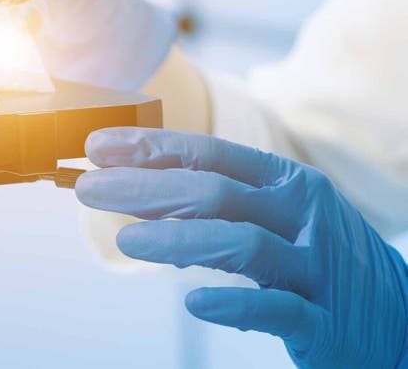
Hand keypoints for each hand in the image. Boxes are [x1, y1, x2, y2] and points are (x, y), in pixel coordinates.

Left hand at [76, 127, 407, 368]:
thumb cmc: (320, 262)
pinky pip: (276, 308)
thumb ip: (217, 206)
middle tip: (91, 188)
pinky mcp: (328, 321)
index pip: (210, 152)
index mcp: (286, 181)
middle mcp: (302, 213)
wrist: (401, 320)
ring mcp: (317, 267)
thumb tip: (141, 191)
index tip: (98, 146)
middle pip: (216, 191)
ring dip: (178, 238)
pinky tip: (193, 299)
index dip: (152, 147)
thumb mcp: (275, 219)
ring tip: (125, 239)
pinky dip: (233, 302)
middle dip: (146, 186)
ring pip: (243, 243)